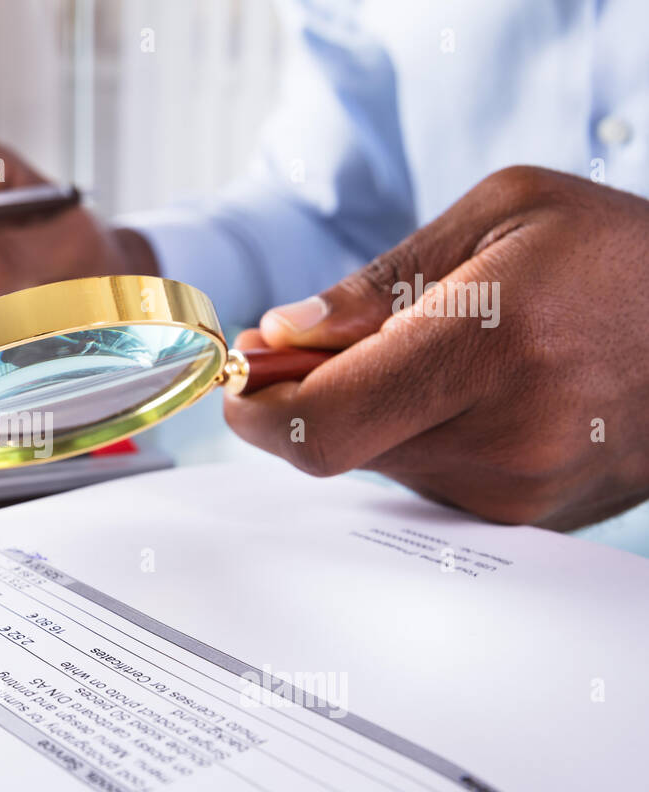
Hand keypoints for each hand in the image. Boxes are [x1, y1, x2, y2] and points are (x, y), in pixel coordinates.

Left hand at [224, 166, 648, 528]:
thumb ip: (376, 284)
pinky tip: (464, 395)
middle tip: (315, 348)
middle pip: (336, 448)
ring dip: (367, 417)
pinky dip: (414, 440)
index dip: (259, 409)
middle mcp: (505, 436)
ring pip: (377, 466)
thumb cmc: (616, 255)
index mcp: (489, 346)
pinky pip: (426, 483)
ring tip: (430, 358)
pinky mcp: (528, 516)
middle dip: (305, 399)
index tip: (242, 380)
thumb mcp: (500, 214)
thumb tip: (282, 334)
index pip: (322, 424)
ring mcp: (520, 490)